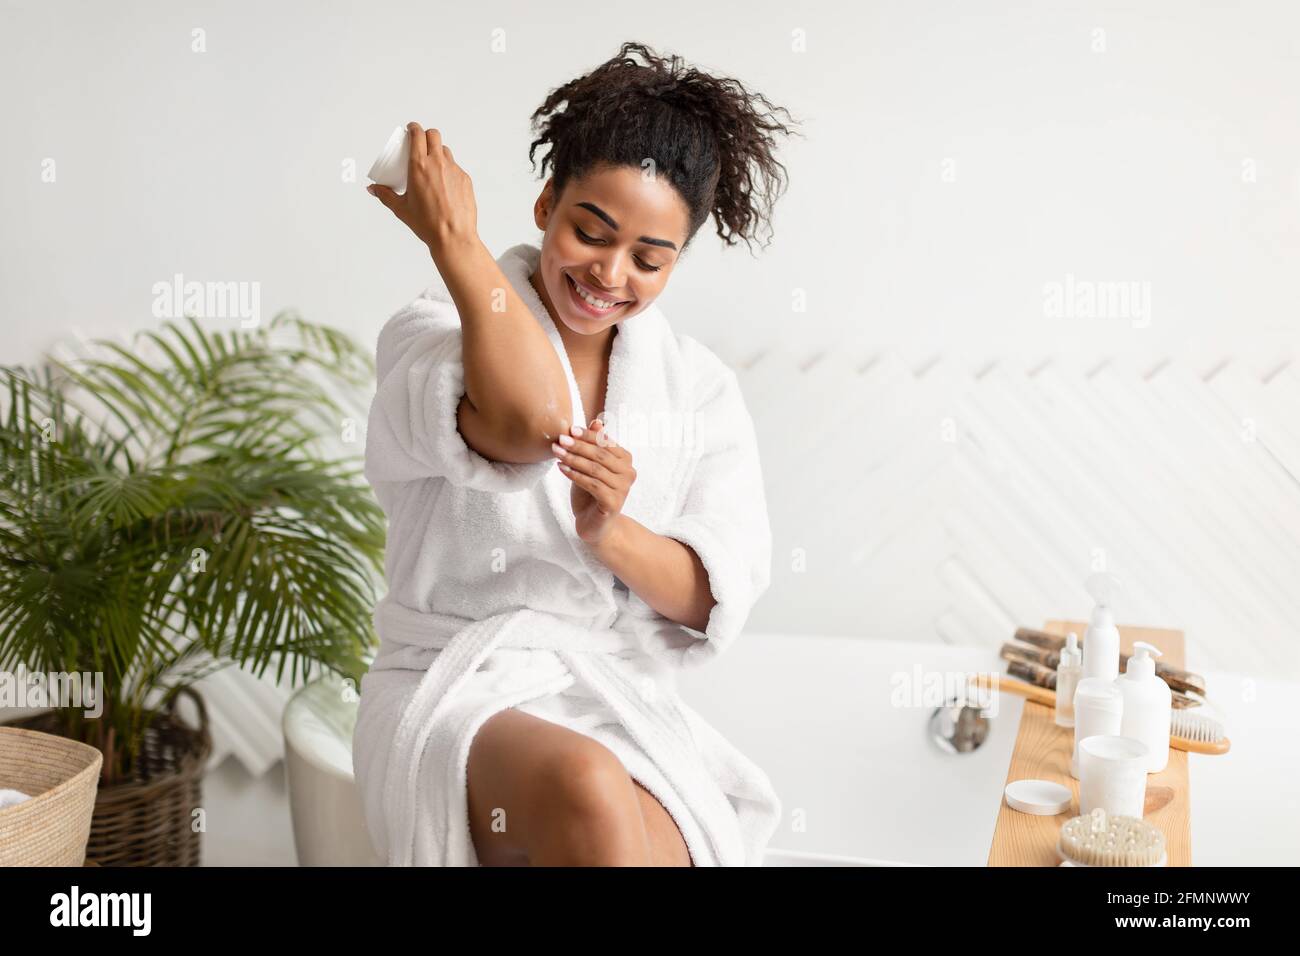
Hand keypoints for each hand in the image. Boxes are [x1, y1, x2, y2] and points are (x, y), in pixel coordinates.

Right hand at [367, 122, 478, 256]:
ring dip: (438, 151)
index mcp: (419, 166)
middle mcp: (438, 164)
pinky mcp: (465, 179)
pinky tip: (443, 183)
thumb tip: (373, 189)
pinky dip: (448, 169)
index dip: (413, 128)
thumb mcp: (401, 208)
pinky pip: (456, 167)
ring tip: (432, 164)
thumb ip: (385, 195)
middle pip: (434, 135)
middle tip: (420, 143)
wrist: (453, 236)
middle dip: (426, 135)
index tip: (411, 129)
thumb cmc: (427, 224)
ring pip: (446, 150)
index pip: (417, 135)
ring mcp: (454, 170)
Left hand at [551, 419, 636, 544]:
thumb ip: (594, 445)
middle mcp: (629, 473)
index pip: (606, 443)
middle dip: (578, 446)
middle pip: (600, 455)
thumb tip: (597, 421)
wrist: (594, 524)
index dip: (588, 436)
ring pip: (595, 469)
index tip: (570, 430)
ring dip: (573, 459)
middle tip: (560, 441)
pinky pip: (592, 484)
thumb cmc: (591, 492)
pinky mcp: (613, 503)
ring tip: (556, 453)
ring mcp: (623, 489)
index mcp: (626, 460)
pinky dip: (575, 475)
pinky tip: (562, 469)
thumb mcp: (590, 465)